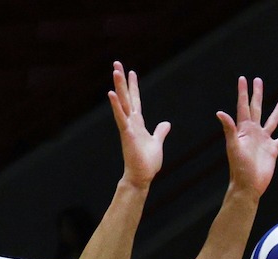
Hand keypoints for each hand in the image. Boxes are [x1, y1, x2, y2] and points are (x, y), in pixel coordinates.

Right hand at [107, 62, 168, 187]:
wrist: (141, 176)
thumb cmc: (147, 161)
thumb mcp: (157, 142)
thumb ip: (160, 132)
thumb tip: (166, 123)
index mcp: (138, 123)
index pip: (135, 100)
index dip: (134, 87)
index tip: (132, 72)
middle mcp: (130, 122)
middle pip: (126, 97)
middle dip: (122, 81)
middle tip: (117, 63)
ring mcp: (127, 127)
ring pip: (122, 103)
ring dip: (118, 87)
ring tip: (115, 71)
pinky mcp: (127, 134)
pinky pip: (121, 117)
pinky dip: (116, 106)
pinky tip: (111, 94)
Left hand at [218, 76, 277, 198]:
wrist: (248, 184)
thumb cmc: (238, 167)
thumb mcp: (233, 146)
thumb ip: (229, 129)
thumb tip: (220, 113)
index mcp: (243, 129)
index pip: (243, 106)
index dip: (243, 92)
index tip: (243, 79)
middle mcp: (253, 132)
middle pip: (256, 108)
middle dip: (257, 94)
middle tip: (258, 80)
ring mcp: (264, 140)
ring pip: (272, 120)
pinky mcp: (273, 150)